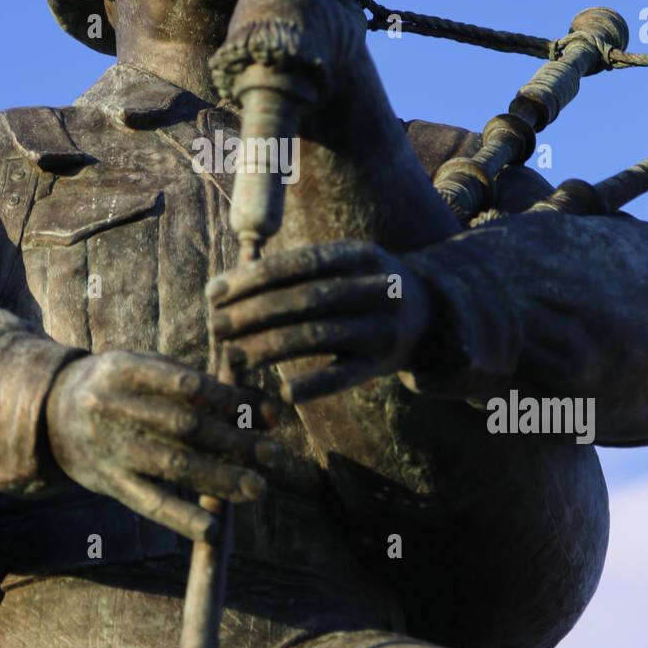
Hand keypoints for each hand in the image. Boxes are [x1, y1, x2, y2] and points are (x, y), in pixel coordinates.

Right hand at [45, 350, 279, 541]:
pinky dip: (180, 517)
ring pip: (171, 465)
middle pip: (184, 427)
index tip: (271, 417)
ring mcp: (108, 446)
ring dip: (220, 479)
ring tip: (258, 489)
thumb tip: (266, 409)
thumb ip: (200, 385)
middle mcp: (112, 406)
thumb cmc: (118, 386)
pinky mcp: (106, 481)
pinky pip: (146, 502)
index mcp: (124, 368)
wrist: (47, 412)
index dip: (232, 402)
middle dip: (234, 443)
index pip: (188, 386)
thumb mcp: (147, 370)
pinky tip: (211, 528)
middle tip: (273, 457)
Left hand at [207, 240, 433, 403]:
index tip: (215, 293)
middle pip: (304, 300)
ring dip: (269, 345)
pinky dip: (312, 384)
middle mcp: (375, 288)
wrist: (432, 316)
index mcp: (360, 256)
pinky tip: (282, 391)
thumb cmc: (361, 289)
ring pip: (317, 336)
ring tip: (232, 355)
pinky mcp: (383, 364)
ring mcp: (382, 327)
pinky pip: (343, 376)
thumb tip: (222, 288)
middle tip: (216, 326)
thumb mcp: (341, 267)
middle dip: (253, 313)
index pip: (298, 264)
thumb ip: (292, 274)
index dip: (253, 278)